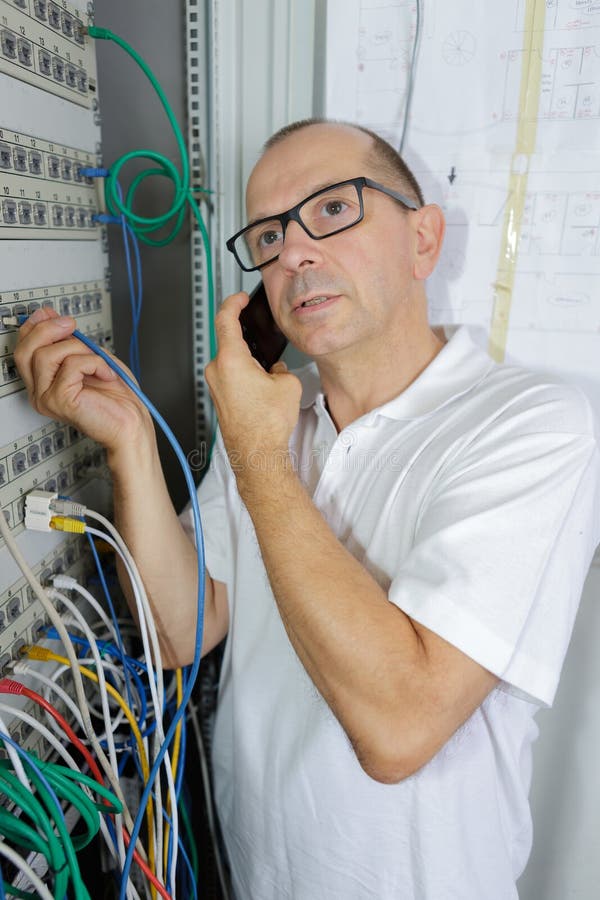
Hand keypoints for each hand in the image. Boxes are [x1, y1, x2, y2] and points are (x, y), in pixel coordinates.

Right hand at [14, 308, 152, 457]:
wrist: (132, 423)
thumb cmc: (116, 397)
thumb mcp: (91, 357)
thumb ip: (69, 340)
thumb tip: (51, 316)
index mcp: (43, 383)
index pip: (23, 350)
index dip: (34, 327)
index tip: (50, 313)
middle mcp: (40, 392)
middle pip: (25, 351)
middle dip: (48, 330)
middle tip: (71, 325)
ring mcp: (47, 398)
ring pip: (47, 354)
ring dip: (79, 349)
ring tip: (98, 361)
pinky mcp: (60, 400)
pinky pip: (71, 365)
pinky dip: (93, 363)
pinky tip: (105, 374)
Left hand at [204, 292, 301, 469]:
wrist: (257, 453)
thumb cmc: (266, 425)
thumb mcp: (287, 385)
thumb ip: (280, 369)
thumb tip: (276, 371)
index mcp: (230, 359)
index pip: (225, 318)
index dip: (234, 303)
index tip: (240, 298)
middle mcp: (217, 371)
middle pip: (230, 342)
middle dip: (250, 341)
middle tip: (265, 341)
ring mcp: (215, 386)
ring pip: (231, 362)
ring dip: (248, 362)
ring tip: (268, 375)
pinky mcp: (219, 399)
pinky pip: (231, 378)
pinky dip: (244, 377)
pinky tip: (261, 390)